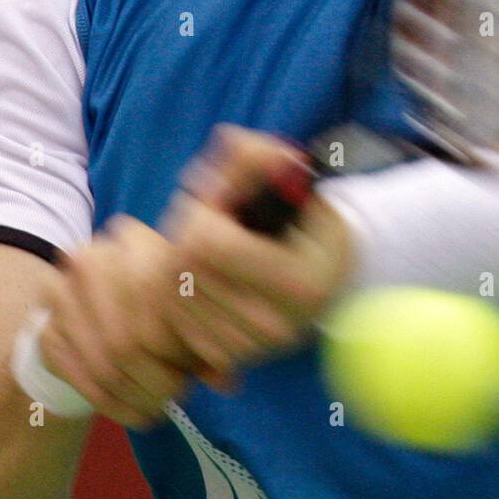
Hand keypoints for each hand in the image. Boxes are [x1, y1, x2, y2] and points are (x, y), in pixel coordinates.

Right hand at [38, 213, 220, 430]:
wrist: (89, 308)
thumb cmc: (153, 308)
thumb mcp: (184, 315)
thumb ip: (207, 342)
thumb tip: (227, 382)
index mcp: (133, 240)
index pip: (155, 306)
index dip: (176, 349)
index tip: (191, 373)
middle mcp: (90, 258)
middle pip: (127, 340)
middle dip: (157, 379)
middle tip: (177, 396)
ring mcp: (60, 293)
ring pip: (105, 366)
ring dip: (136, 398)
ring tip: (159, 409)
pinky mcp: (45, 329)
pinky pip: (81, 379)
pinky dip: (113, 406)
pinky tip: (135, 414)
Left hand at [161, 125, 356, 382]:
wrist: (326, 271)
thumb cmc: (306, 217)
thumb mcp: (297, 179)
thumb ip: (258, 155)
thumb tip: (227, 141)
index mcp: (298, 282)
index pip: (207, 242)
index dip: (201, 211)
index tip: (216, 200)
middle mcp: (277, 325)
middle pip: (183, 266)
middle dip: (185, 233)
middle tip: (209, 221)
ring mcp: (251, 348)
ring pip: (172, 295)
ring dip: (178, 262)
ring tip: (211, 249)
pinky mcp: (228, 358)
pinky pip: (173, 320)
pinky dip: (177, 293)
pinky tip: (206, 277)